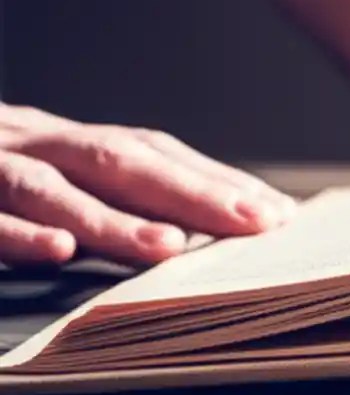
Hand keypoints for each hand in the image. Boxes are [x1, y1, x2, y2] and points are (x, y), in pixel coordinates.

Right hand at [0, 105, 295, 265]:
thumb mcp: (35, 177)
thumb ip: (95, 193)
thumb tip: (188, 229)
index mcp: (56, 140)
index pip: (147, 150)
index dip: (213, 177)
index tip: (277, 212)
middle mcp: (24, 140)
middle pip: (118, 157)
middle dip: (194, 190)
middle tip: (259, 223)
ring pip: (49, 185)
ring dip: (112, 216)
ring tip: (171, 247)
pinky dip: (13, 232)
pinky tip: (55, 254)